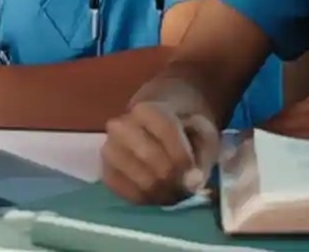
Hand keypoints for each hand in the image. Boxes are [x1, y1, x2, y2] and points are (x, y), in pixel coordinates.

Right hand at [101, 79, 219, 205]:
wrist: (155, 128)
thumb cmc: (182, 131)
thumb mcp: (203, 135)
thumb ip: (202, 157)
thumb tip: (191, 184)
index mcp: (147, 109)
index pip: (166, 130)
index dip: (182, 156)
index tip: (195, 176)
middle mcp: (122, 126)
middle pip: (147, 154)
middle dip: (170, 177)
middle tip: (184, 189)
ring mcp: (110, 148)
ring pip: (133, 174)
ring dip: (156, 190)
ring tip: (172, 194)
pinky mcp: (105, 170)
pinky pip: (121, 189)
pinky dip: (141, 197)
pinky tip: (155, 196)